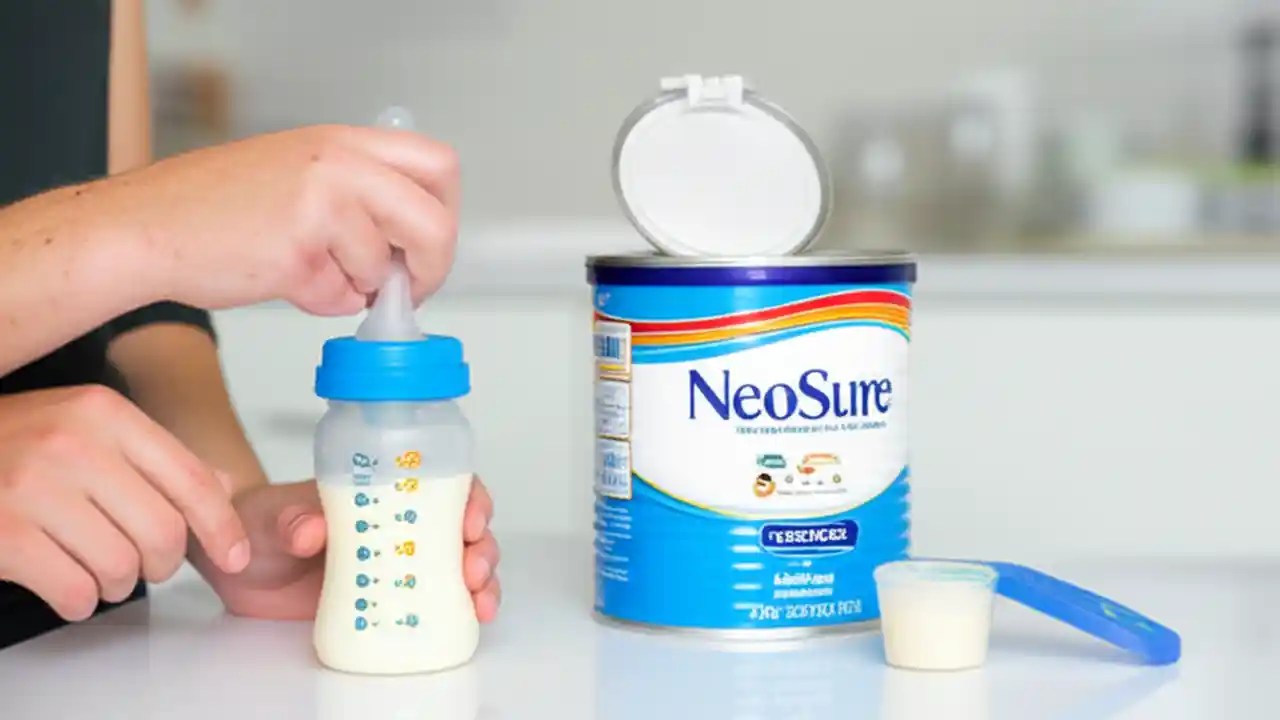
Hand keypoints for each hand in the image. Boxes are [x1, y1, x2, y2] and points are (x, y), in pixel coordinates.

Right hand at [0, 386, 248, 620]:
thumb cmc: (16, 444)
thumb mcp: (87, 427)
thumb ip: (155, 456)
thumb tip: (223, 487)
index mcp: (105, 413)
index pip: (191, 479)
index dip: (222, 527)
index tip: (237, 555)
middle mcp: (73, 442)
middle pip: (163, 532)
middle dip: (162, 562)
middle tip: (142, 562)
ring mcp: (33, 487)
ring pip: (122, 568)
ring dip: (116, 583)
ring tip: (94, 566)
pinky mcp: (3, 532)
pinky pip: (74, 592)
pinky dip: (78, 601)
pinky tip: (65, 584)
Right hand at [69, 124, 459, 312]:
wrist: (145, 226)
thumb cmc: (216, 207)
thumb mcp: (301, 171)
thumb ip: (360, 193)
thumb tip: (413, 243)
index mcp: (343, 141)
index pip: (438, 166)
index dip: (443, 213)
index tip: (425, 244)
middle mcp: (339, 163)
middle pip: (434, 222)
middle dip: (430, 267)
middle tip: (406, 286)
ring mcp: (321, 203)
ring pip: (382, 267)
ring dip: (354, 286)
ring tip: (306, 268)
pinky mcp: (299, 250)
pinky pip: (341, 295)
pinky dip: (320, 301)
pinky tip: (281, 277)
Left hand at [197, 477, 499, 622]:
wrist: (239, 566)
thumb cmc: (259, 522)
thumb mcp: (271, 515)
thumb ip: (292, 520)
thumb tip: (312, 531)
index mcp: (380, 490)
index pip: (440, 481)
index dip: (469, 496)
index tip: (471, 519)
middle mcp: (399, 523)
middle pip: (462, 527)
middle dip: (482, 546)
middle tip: (474, 569)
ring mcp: (399, 563)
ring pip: (460, 564)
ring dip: (481, 580)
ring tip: (479, 600)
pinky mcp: (391, 599)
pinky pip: (437, 602)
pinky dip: (461, 609)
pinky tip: (470, 618)